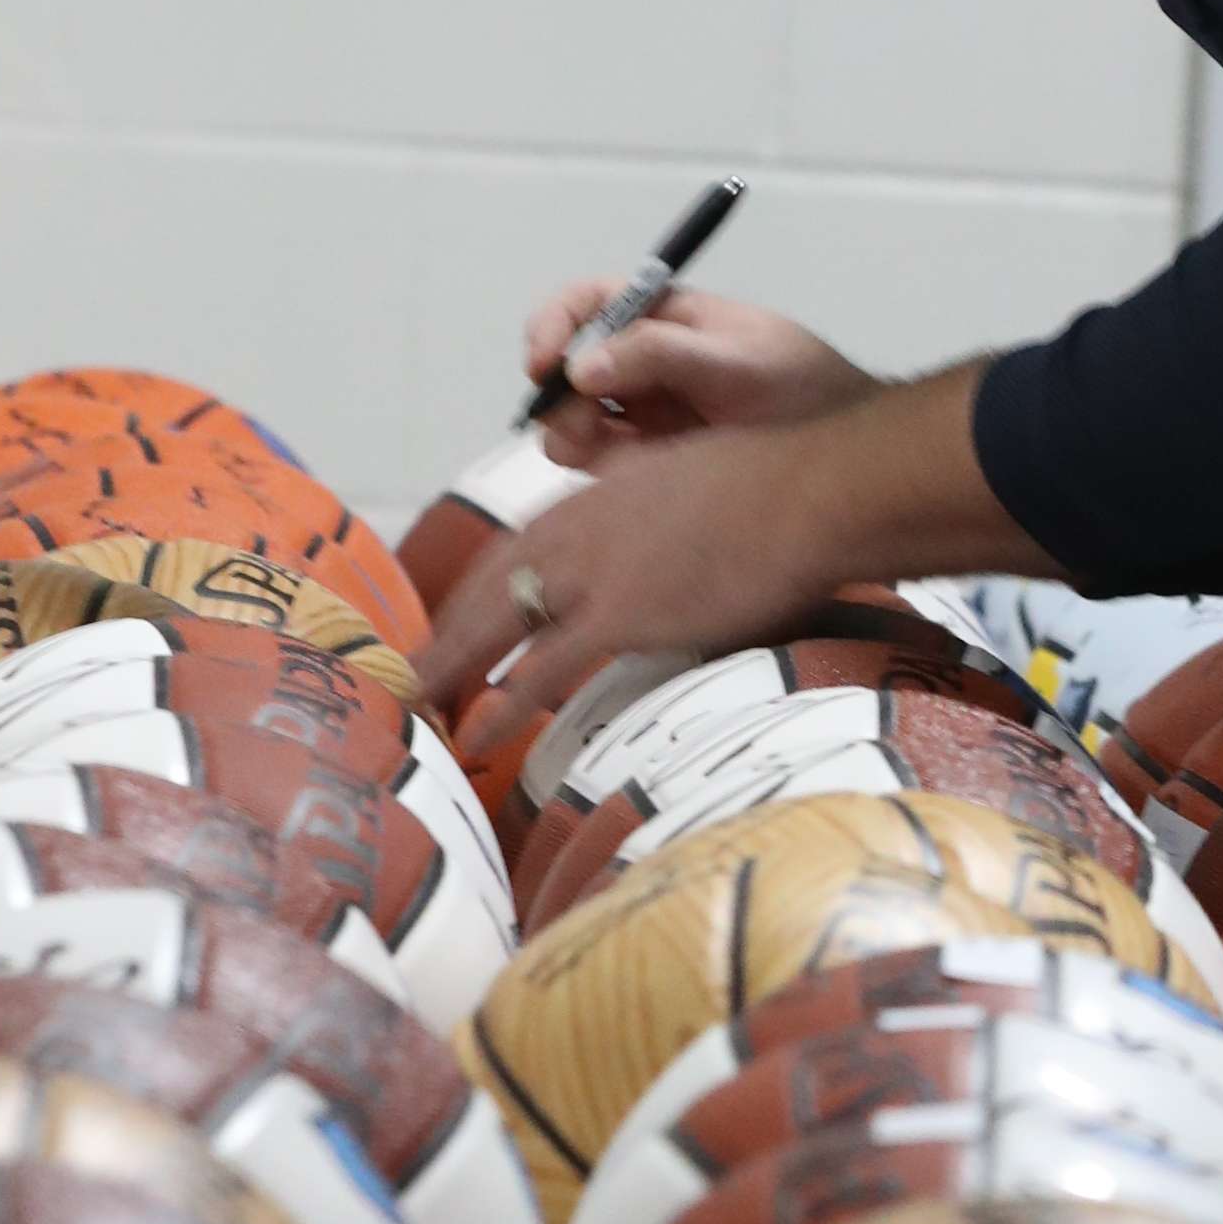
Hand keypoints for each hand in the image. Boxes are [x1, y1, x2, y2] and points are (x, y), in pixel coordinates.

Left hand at [415, 358, 1038, 721]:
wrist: (810, 489)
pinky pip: (542, 671)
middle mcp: (577, 531)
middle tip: (412, 677)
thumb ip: (663, 521)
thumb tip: (670, 554)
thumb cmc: (777, 487)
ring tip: (417, 712)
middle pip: (488, 589)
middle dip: (445, 636)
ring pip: (494, 628)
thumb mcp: (696, 487)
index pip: (514, 552)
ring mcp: (594, 572)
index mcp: (596, 499)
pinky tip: (474, 736)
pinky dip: (500, 706)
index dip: (478, 596)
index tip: (456, 627)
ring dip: (448, 672)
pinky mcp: (621, 614)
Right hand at [522, 276, 871, 460]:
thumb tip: (581, 367)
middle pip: (568, 371)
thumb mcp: (737, 362)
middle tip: (582, 433)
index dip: (554, 326)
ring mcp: (644, 414)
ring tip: (613, 458)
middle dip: (560, 399)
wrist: (849, 454)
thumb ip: (661, 356)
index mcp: (661, 318)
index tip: (544, 363)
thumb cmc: (802, 387)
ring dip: (576, 439)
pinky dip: (604, 473)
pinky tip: (638, 480)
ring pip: (576, 423)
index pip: (588, 304)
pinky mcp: (652, 463)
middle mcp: (642, 362)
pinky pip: (604, 466)